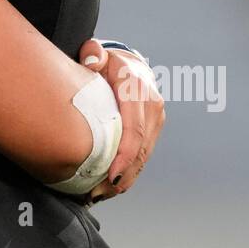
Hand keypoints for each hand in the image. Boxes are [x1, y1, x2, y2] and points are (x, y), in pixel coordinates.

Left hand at [78, 38, 164, 201]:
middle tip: (96, 194)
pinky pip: (143, 154)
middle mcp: (152, 105)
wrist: (129, 63)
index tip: (109, 176)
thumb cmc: (106, 61)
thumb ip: (92, 53)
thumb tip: (92, 62)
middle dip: (121, 176)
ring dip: (125, 178)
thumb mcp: (97, 53)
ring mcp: (156, 118)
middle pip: (140, 149)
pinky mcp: (155, 128)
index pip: (134, 129)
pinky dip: (129, 172)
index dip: (123, 156)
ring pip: (144, 156)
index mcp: (137, 89)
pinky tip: (111, 185)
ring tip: (100, 195)